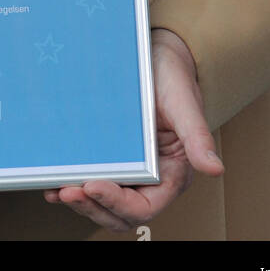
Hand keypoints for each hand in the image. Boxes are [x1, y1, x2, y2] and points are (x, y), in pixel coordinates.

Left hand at [42, 27, 223, 232]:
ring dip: (80, 202)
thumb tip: (215, 169)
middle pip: (119, 213)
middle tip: (67, 191)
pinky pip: (92, 182)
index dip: (117, 203)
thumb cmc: (175, 78)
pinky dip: (75, 187)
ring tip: (56, 190)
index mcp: (172, 174)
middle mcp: (150, 179)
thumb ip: (198, 138)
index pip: (143, 206)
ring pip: (102, 204)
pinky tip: (54, 183)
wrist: (159, 56)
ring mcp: (129, 170)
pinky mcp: (112, 158)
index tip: (93, 186)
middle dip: (92, 207)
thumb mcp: (185, 104)